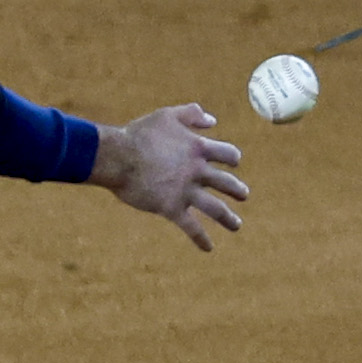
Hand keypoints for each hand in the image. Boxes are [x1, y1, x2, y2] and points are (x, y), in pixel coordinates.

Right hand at [88, 103, 247, 251]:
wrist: (118, 157)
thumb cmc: (138, 134)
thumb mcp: (167, 115)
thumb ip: (191, 114)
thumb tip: (212, 120)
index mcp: (198, 148)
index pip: (228, 154)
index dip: (232, 158)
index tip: (233, 162)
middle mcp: (197, 171)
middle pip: (227, 182)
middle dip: (237, 190)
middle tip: (243, 194)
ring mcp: (186, 191)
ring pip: (216, 208)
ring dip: (229, 218)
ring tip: (236, 225)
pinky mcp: (172, 208)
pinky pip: (192, 227)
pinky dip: (201, 239)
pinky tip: (208, 248)